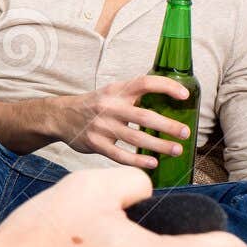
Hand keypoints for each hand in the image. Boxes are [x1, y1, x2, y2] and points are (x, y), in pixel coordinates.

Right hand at [47, 76, 192, 169]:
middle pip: (143, 116)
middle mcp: (109, 107)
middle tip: (185, 133)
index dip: (166, 86)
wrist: (61, 116)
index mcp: (116, 90)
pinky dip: (138, 161)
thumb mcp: (111, 93)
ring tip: (176, 150)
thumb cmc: (94, 105)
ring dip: (159, 145)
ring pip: (135, 138)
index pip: (144, 83)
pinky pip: (120, 155)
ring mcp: (102, 126)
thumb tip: (168, 100)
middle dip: (168, 125)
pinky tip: (152, 163)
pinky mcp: (96, 144)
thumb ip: (134, 95)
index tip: (184, 95)